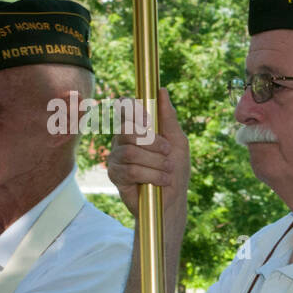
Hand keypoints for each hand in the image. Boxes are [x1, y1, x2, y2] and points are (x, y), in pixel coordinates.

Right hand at [106, 87, 189, 238]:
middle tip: (167, 152)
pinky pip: (130, 169)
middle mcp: (123, 139)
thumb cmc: (175, 170)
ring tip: (167, 171)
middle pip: (127, 129)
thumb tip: (162, 91)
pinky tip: (160, 181)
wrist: (172, 200)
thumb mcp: (177, 142)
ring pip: (131, 152)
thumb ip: (169, 118)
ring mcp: (117, 156)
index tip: (148, 120)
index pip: (125, 108)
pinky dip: (151, 175)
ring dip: (156, 163)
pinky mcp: (115, 174)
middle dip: (153, 142)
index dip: (132, 108)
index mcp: (137, 128)